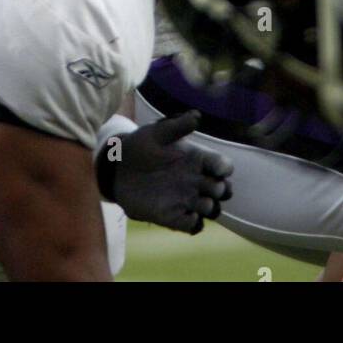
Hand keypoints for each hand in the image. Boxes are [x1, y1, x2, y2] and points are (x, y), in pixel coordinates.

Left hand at [100, 111, 232, 234]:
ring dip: (211, 208)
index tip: (218, 169)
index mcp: (197, 159)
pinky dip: (195, 225)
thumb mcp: (157, 133)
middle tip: (213, 187)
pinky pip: (193, 226)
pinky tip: (189, 218)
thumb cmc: (141, 145)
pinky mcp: (173, 216)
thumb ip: (177, 126)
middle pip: (223, 190)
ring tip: (203, 203)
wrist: (118, 168)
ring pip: (212, 209)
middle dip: (222, 190)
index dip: (224, 168)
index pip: (223, 165)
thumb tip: (197, 116)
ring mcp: (186, 199)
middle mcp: (196, 180)